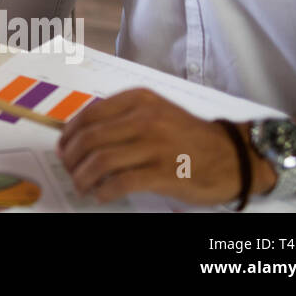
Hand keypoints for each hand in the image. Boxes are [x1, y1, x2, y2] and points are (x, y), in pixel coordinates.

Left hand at [58, 88, 251, 204]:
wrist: (233, 155)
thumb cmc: (189, 136)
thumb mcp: (156, 111)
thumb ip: (123, 117)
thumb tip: (82, 134)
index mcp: (139, 100)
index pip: (90, 115)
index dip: (69, 134)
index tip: (63, 148)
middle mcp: (145, 118)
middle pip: (91, 138)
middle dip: (72, 157)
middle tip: (69, 170)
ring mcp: (155, 146)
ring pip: (101, 160)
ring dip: (83, 177)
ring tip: (81, 186)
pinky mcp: (163, 173)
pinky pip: (121, 182)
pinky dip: (104, 191)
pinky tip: (101, 195)